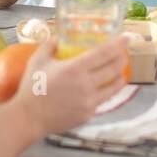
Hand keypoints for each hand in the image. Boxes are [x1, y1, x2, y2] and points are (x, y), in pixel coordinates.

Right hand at [9, 36, 130, 136]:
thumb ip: (49, 45)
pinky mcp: (88, 114)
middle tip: (123, 53)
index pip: (104, 53)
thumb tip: (58, 38)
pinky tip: (103, 88)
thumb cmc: (32, 87)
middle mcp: (86, 85)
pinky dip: (105, 92)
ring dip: (120, 76)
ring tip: (119, 71)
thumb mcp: (37, 60)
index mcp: (75, 69)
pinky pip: (102, 100)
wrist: (28, 118)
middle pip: (114, 69)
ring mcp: (90, 102)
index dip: (118, 44)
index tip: (127, 38)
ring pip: (114, 87)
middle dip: (122, 59)